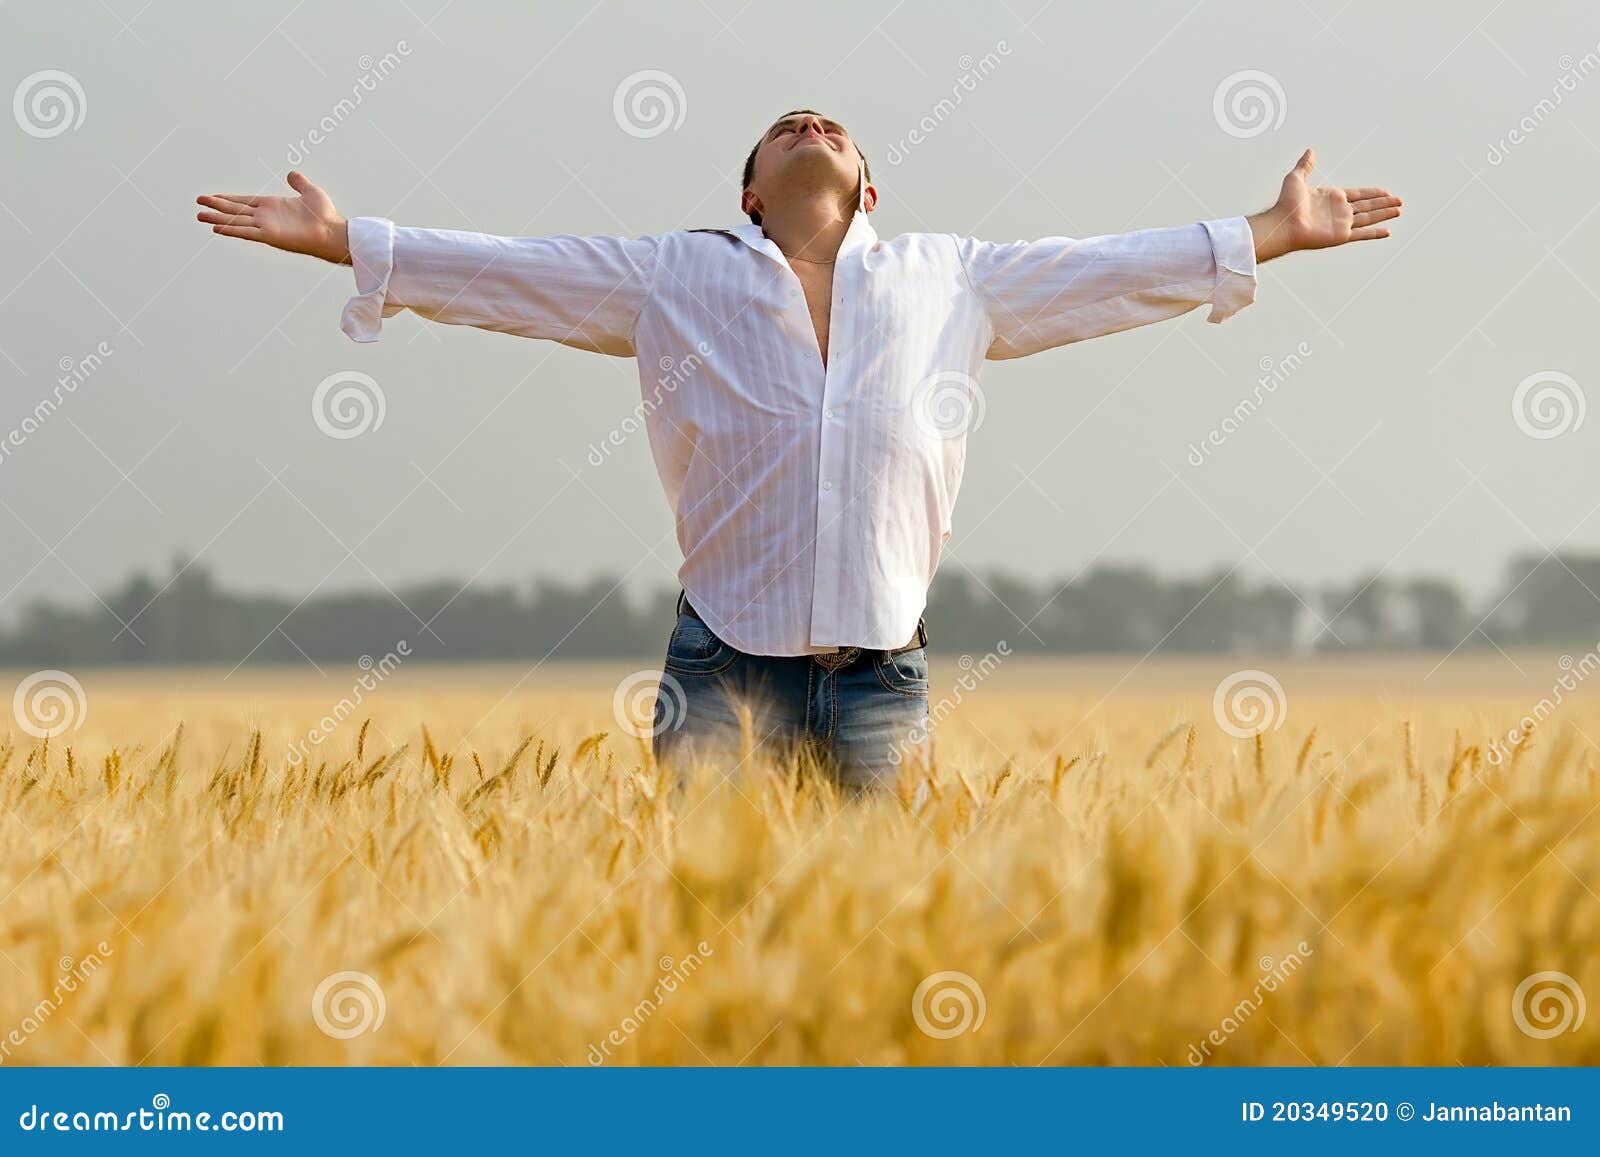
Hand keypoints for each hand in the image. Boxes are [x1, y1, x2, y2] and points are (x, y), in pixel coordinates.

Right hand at [196, 171, 349, 263]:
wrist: (333, 231)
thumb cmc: (325, 215)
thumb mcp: (310, 191)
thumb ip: (299, 182)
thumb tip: (292, 174)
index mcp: (272, 206)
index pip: (244, 202)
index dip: (228, 200)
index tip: (212, 197)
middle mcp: (266, 217)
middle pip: (235, 211)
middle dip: (216, 207)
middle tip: (198, 204)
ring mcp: (266, 227)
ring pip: (236, 222)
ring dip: (217, 219)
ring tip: (199, 216)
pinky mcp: (270, 237)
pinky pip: (246, 233)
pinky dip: (231, 230)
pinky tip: (216, 228)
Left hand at [1248, 149, 1400, 262]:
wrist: (1282, 224)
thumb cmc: (1286, 203)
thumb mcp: (1295, 178)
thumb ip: (1305, 165)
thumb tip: (1310, 150)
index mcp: (1331, 197)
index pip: (1358, 194)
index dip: (1372, 193)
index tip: (1385, 191)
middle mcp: (1339, 211)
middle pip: (1367, 205)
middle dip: (1384, 203)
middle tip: (1399, 201)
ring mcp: (1341, 224)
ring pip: (1369, 217)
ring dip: (1384, 214)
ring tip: (1399, 210)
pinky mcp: (1341, 235)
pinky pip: (1362, 234)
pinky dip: (1375, 233)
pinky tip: (1387, 231)